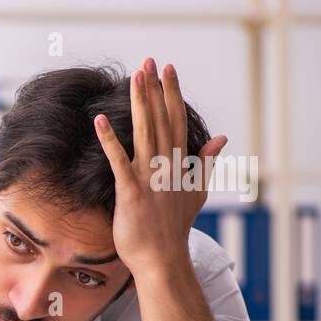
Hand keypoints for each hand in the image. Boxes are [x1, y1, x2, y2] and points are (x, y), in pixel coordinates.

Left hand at [94, 56, 227, 278]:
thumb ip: (205, 162)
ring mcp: (149, 178)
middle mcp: (166, 166)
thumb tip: (222, 137)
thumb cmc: (174, 229)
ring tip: (135, 77)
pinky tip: (98, 120)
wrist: (163, 259)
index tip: (168, 70)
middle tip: (150, 60)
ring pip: (144, 132)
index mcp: (179, 164)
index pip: (175, 120)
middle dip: (155, 89)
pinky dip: (110, 141)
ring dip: (139, 103)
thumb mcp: (196, 192)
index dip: (171, 93)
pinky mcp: (131, 192)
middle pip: (160, 119)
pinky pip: (119, 161)